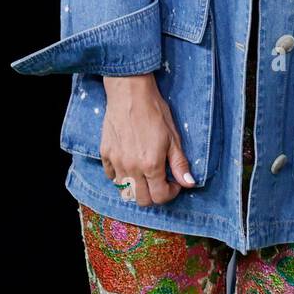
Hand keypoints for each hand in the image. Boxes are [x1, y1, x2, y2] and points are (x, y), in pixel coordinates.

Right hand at [100, 74, 196, 206]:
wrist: (130, 93)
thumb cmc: (155, 112)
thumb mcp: (173, 137)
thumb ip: (179, 163)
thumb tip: (189, 183)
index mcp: (151, 165)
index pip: (160, 197)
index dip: (171, 193)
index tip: (174, 182)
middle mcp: (131, 169)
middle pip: (141, 200)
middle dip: (154, 195)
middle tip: (161, 180)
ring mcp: (116, 163)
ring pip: (125, 191)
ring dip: (137, 187)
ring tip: (145, 172)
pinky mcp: (105, 154)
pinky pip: (111, 176)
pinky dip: (120, 176)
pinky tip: (130, 163)